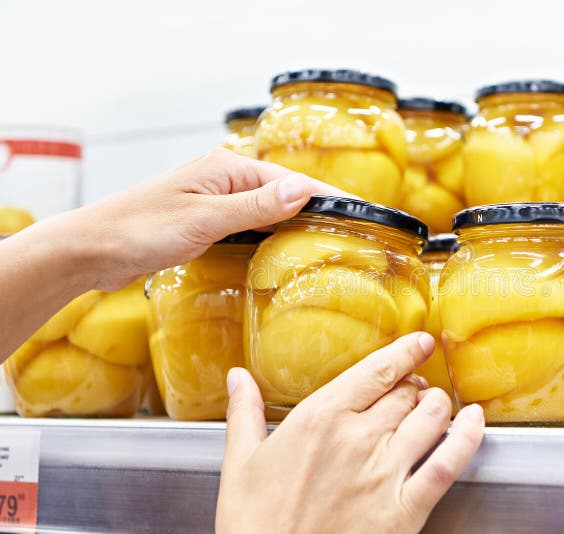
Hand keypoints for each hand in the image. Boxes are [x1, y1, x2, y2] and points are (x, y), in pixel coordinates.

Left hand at [66, 148, 346, 290]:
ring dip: (291, 225)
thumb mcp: (205, 219)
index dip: (326, 196)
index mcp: (226, 169)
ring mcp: (213, 202)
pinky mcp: (204, 223)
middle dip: (314, 210)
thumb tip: (302, 189)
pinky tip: (280, 252)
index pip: (290, 181)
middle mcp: (223, 180)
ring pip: (265, 211)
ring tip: (325, 243)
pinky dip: (267, 236)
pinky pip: (247, 226)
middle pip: (281, 193)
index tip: (360, 210)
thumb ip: (256, 205)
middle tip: (350, 234)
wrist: (91, 250)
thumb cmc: (139, 229)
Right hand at [216, 332, 484, 533]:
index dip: (406, 352)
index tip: (419, 343)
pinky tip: (474, 422)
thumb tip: (238, 378)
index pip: (377, 370)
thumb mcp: (240, 465)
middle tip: (413, 386)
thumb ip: (244, 414)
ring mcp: (385, 472)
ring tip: (436, 404)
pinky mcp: (405, 508)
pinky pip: (448, 462)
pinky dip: (468, 437)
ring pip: (432, 417)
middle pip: (407, 392)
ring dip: (439, 404)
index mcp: (320, 419)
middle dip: (415, 384)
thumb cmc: (254, 525)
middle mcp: (358, 438)